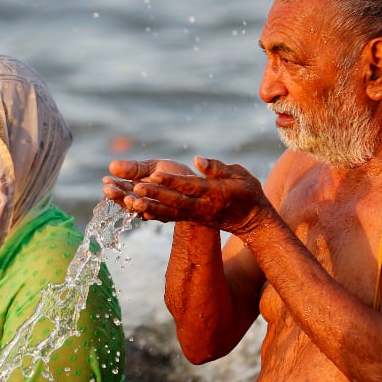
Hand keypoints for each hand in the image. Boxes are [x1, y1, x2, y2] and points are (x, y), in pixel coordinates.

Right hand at [103, 158, 194, 211]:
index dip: (113, 186)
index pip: (121, 190)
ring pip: (140, 209)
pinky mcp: (168, 215)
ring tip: (130, 199)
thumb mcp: (152, 168)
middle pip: (127, 201)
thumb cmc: (174, 175)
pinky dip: (151, 212)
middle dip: (118, 196)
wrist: (199, 187)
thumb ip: (134, 168)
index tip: (106, 180)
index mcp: (137, 190)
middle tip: (109, 190)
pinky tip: (144, 208)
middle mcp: (144, 202)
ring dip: (134, 205)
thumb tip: (112, 165)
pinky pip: (158, 215)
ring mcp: (154, 210)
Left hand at [106, 157, 269, 233]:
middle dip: (154, 194)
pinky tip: (136, 208)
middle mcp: (203, 206)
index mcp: (215, 193)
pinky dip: (153, 213)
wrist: (252, 220)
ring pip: (169, 212)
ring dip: (149, 206)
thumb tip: (198, 161)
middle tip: (134, 187)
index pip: (190, 186)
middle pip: (175, 201)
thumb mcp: (240, 175)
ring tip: (129, 200)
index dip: (172, 181)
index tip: (154, 174)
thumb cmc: (248, 192)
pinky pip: (169, 217)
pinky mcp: (191, 218)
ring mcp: (196, 215)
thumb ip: (218, 167)